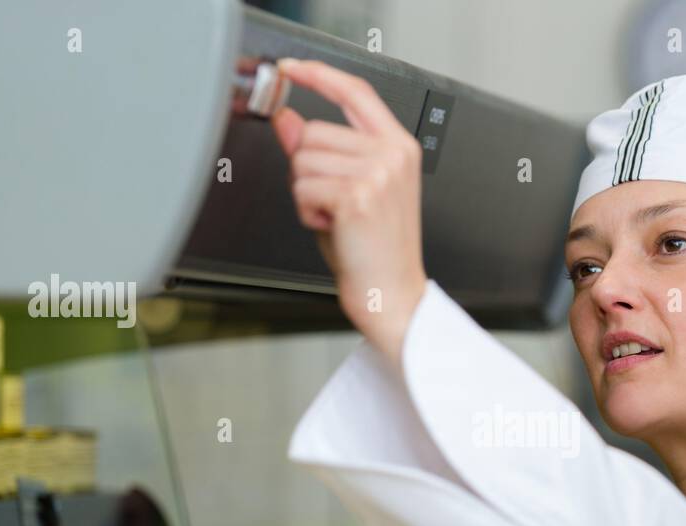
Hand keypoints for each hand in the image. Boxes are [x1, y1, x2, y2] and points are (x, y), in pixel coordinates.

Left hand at [272, 59, 427, 365]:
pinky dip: (307, 213)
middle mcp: (392, 155)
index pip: (356, 92)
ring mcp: (377, 174)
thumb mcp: (346, 190)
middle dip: (306, 169)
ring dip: (306, 194)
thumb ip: (318, 151)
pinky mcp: (357, 196)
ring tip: (336, 219)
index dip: (320, 75)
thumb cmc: (374, 252)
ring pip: (302, 160)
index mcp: (399, 147)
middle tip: (331, 203)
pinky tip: (333, 229)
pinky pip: (303, 188)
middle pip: (313, 130)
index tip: (293, 69)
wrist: (393, 297)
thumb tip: (287, 119)